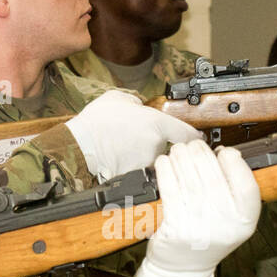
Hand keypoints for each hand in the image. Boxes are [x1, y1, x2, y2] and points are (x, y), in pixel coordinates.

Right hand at [66, 89, 203, 180]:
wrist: (78, 145)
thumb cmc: (96, 121)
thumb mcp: (118, 98)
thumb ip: (136, 101)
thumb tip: (140, 105)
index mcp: (157, 125)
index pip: (188, 134)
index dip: (195, 137)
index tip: (198, 139)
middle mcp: (156, 147)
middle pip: (169, 149)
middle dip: (160, 146)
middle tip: (140, 139)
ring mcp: (146, 164)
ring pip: (154, 162)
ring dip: (145, 157)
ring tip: (125, 148)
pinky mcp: (135, 178)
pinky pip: (140, 172)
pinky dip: (134, 168)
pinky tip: (120, 160)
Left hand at [134, 141, 261, 276]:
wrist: (183, 268)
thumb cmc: (208, 237)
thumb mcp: (233, 220)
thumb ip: (235, 191)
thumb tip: (227, 154)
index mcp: (244, 221)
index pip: (246, 185)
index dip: (235, 163)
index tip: (224, 152)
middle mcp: (225, 225)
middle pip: (214, 176)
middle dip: (201, 153)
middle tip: (194, 146)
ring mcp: (200, 226)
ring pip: (190, 178)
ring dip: (182, 157)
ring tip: (179, 150)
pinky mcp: (175, 226)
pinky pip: (170, 189)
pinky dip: (166, 171)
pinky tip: (165, 162)